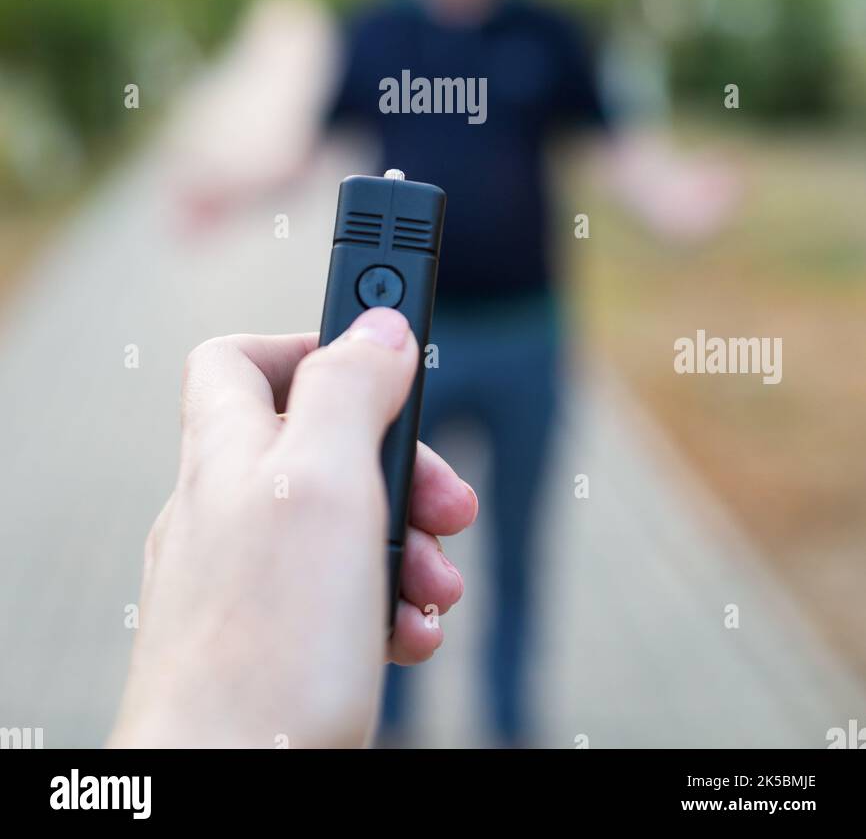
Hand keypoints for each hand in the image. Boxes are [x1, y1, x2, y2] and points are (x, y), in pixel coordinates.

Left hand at [108, 308, 476, 748]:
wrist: (223, 791)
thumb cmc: (267, 644)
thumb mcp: (324, 483)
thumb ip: (349, 390)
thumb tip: (376, 323)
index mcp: (230, 453)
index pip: (240, 357)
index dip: (312, 345)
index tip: (384, 364)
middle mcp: (226, 510)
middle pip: (321, 445)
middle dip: (402, 468)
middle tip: (450, 504)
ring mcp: (242, 582)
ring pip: (339, 528)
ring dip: (407, 545)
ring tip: (436, 587)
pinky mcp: (265, 646)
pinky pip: (334, 600)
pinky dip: (383, 607)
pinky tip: (408, 636)